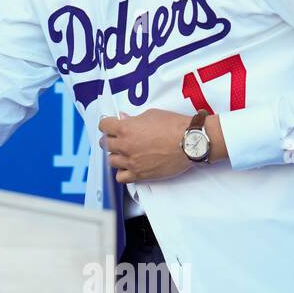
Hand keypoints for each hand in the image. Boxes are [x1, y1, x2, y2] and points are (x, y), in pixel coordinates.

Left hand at [97, 108, 225, 182]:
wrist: (190, 142)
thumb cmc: (174, 126)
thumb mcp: (151, 115)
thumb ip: (133, 119)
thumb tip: (123, 118)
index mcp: (125, 128)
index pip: (103, 126)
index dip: (107, 124)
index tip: (111, 125)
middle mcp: (125, 146)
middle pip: (105, 144)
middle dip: (110, 140)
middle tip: (118, 139)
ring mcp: (131, 162)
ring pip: (111, 161)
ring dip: (116, 156)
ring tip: (126, 153)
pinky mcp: (140, 174)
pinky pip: (121, 177)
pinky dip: (123, 172)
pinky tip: (130, 167)